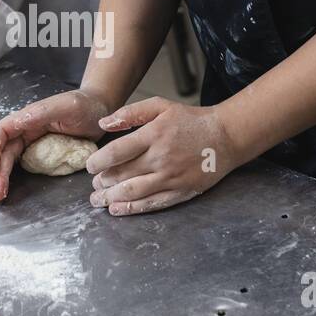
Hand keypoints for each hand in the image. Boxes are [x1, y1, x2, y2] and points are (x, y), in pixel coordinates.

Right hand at [0, 89, 110, 202]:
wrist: (100, 111)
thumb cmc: (86, 105)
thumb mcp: (67, 106)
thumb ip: (43, 112)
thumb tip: (19, 121)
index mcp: (28, 117)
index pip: (1, 132)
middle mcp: (25, 130)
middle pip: (3, 151)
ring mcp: (33, 143)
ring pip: (10, 161)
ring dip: (1, 178)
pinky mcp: (42, 154)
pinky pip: (23, 165)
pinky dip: (13, 178)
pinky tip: (7, 189)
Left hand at [87, 97, 240, 215]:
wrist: (225, 136)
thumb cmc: (191, 121)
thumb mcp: (161, 106)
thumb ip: (130, 113)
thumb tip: (103, 123)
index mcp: (154, 135)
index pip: (117, 152)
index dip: (99, 161)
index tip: (90, 166)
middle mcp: (161, 158)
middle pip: (122, 174)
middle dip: (102, 182)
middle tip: (93, 184)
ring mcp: (171, 177)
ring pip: (134, 192)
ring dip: (111, 198)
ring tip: (98, 200)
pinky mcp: (181, 191)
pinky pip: (152, 203)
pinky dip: (132, 208)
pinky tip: (117, 209)